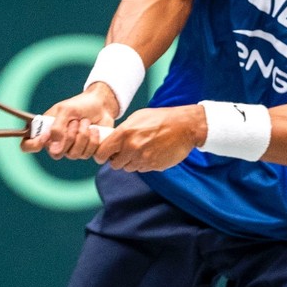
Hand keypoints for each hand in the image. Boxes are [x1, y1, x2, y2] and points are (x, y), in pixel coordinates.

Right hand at [20, 82, 116, 159]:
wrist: (101, 104)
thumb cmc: (79, 105)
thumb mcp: (65, 110)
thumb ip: (57, 128)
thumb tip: (55, 149)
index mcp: (45, 131)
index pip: (27, 145)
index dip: (33, 145)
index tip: (46, 136)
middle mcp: (56, 144)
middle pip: (56, 154)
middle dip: (69, 136)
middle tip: (75, 121)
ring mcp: (71, 149)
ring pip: (74, 155)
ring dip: (83, 135)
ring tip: (86, 122)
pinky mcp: (86, 152)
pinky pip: (88, 155)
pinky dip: (94, 140)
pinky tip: (95, 130)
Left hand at [91, 105, 206, 172]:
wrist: (184, 127)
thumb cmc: (161, 119)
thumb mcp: (137, 117)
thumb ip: (122, 130)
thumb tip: (112, 140)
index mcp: (125, 133)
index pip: (102, 152)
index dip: (101, 155)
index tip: (104, 156)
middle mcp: (132, 148)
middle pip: (115, 164)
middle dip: (118, 159)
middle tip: (125, 152)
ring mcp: (143, 159)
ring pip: (129, 168)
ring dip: (131, 162)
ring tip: (141, 150)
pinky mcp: (153, 166)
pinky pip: (142, 169)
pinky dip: (144, 164)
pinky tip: (151, 153)